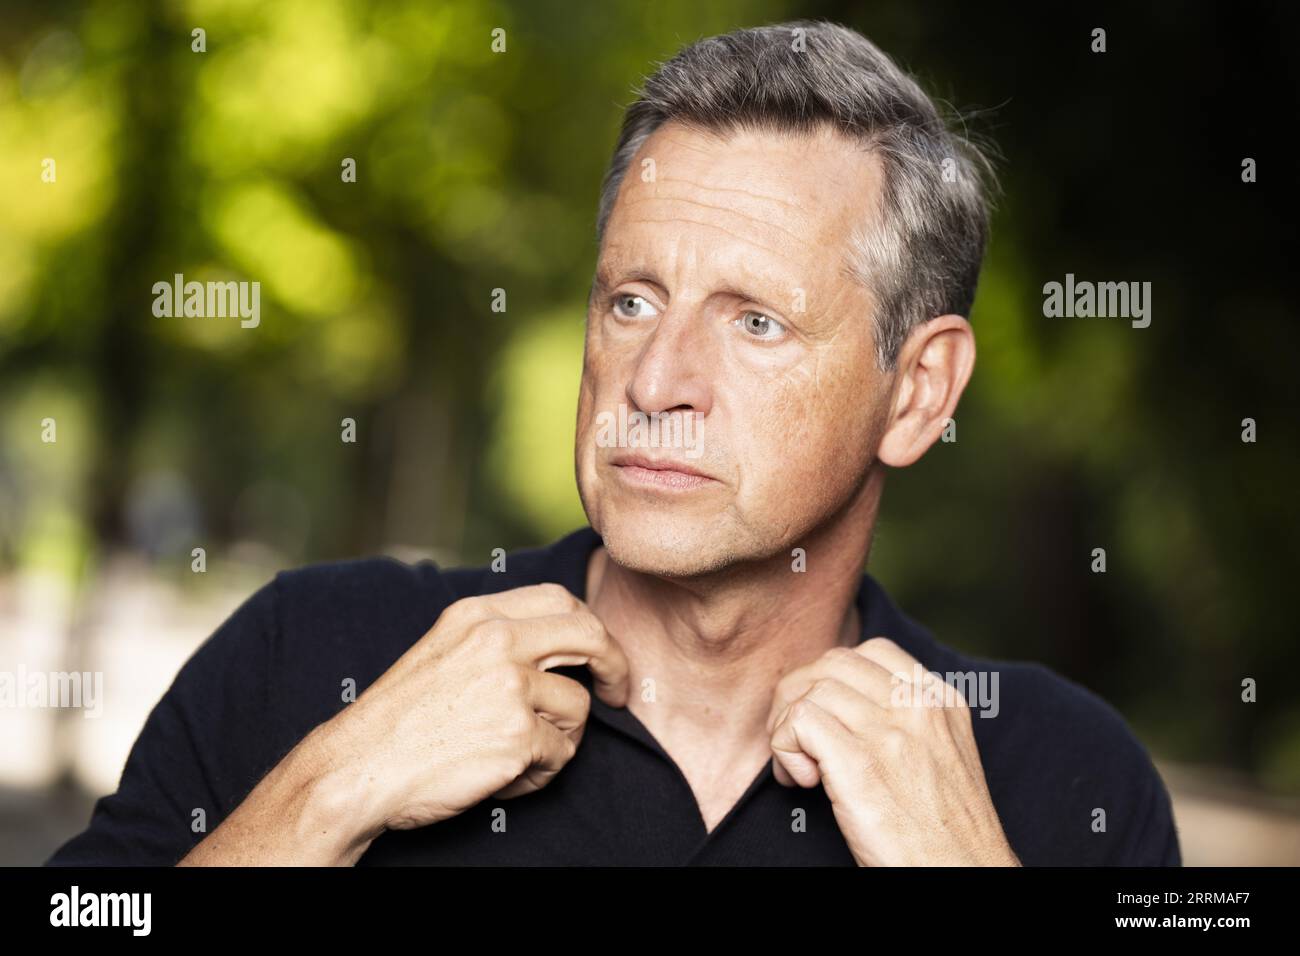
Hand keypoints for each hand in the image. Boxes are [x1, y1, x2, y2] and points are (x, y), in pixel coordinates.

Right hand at [324, 582, 629, 833]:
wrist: (357, 770)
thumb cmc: (399, 721)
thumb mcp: (443, 651)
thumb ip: (495, 637)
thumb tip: (560, 641)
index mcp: (476, 615)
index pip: (559, 599)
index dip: (590, 628)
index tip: (597, 655)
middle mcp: (497, 640)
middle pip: (590, 634)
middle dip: (614, 666)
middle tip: (617, 695)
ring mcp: (510, 686)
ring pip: (579, 708)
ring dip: (560, 740)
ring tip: (516, 757)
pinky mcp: (518, 734)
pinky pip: (560, 755)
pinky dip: (540, 774)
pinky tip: (503, 778)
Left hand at [765, 637, 1018, 865]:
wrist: (961, 877)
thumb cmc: (942, 833)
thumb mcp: (941, 757)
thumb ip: (905, 721)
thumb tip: (838, 703)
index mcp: (941, 701)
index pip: (870, 653)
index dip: (832, 681)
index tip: (826, 722)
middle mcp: (918, 706)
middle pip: (833, 663)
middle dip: (799, 697)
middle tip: (798, 744)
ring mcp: (891, 730)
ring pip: (810, 689)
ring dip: (786, 728)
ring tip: (800, 771)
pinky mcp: (860, 762)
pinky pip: (799, 721)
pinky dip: (786, 748)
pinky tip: (804, 782)